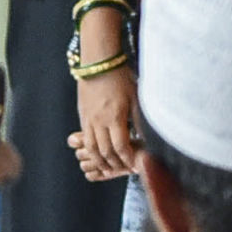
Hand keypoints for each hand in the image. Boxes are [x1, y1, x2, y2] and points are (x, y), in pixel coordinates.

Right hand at [74, 62, 138, 181]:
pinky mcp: (83, 116)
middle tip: (125, 169)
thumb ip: (140, 119)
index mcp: (115, 117)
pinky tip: (98, 154)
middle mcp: (100, 121)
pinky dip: (91, 151)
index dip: (128, 159)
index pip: (121, 147)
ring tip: (109, 168)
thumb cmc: (120, 77)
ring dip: (100, 161)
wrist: (99, 62)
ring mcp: (89, 119)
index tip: (135, 166)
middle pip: (105, 152)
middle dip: (115, 164)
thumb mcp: (136, 97)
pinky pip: (85, 139)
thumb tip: (148, 137)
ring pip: (91, 148)